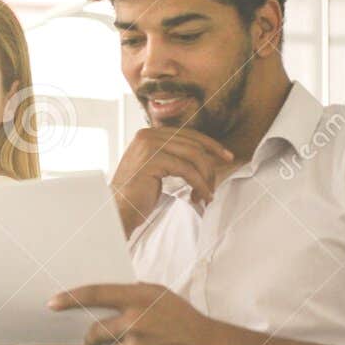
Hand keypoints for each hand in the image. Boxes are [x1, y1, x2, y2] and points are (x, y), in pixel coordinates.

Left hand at [49, 282, 222, 344]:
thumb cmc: (187, 322)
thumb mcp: (163, 297)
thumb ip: (135, 294)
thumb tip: (107, 298)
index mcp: (140, 298)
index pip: (95, 294)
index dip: (70, 298)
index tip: (52, 303)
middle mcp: (135, 321)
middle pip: (94, 331)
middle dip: (90, 338)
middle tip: (90, 342)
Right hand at [109, 126, 232, 235]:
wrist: (118, 210)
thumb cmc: (137, 194)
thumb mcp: (156, 168)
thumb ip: (173, 155)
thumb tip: (205, 154)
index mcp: (148, 134)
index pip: (187, 133)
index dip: (210, 144)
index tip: (226, 156)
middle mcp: (148, 135)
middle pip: (193, 143)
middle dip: (211, 163)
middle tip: (218, 181)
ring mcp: (149, 145)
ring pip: (193, 156)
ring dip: (205, 178)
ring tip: (207, 194)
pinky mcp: (153, 160)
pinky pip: (187, 170)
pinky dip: (199, 185)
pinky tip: (201, 196)